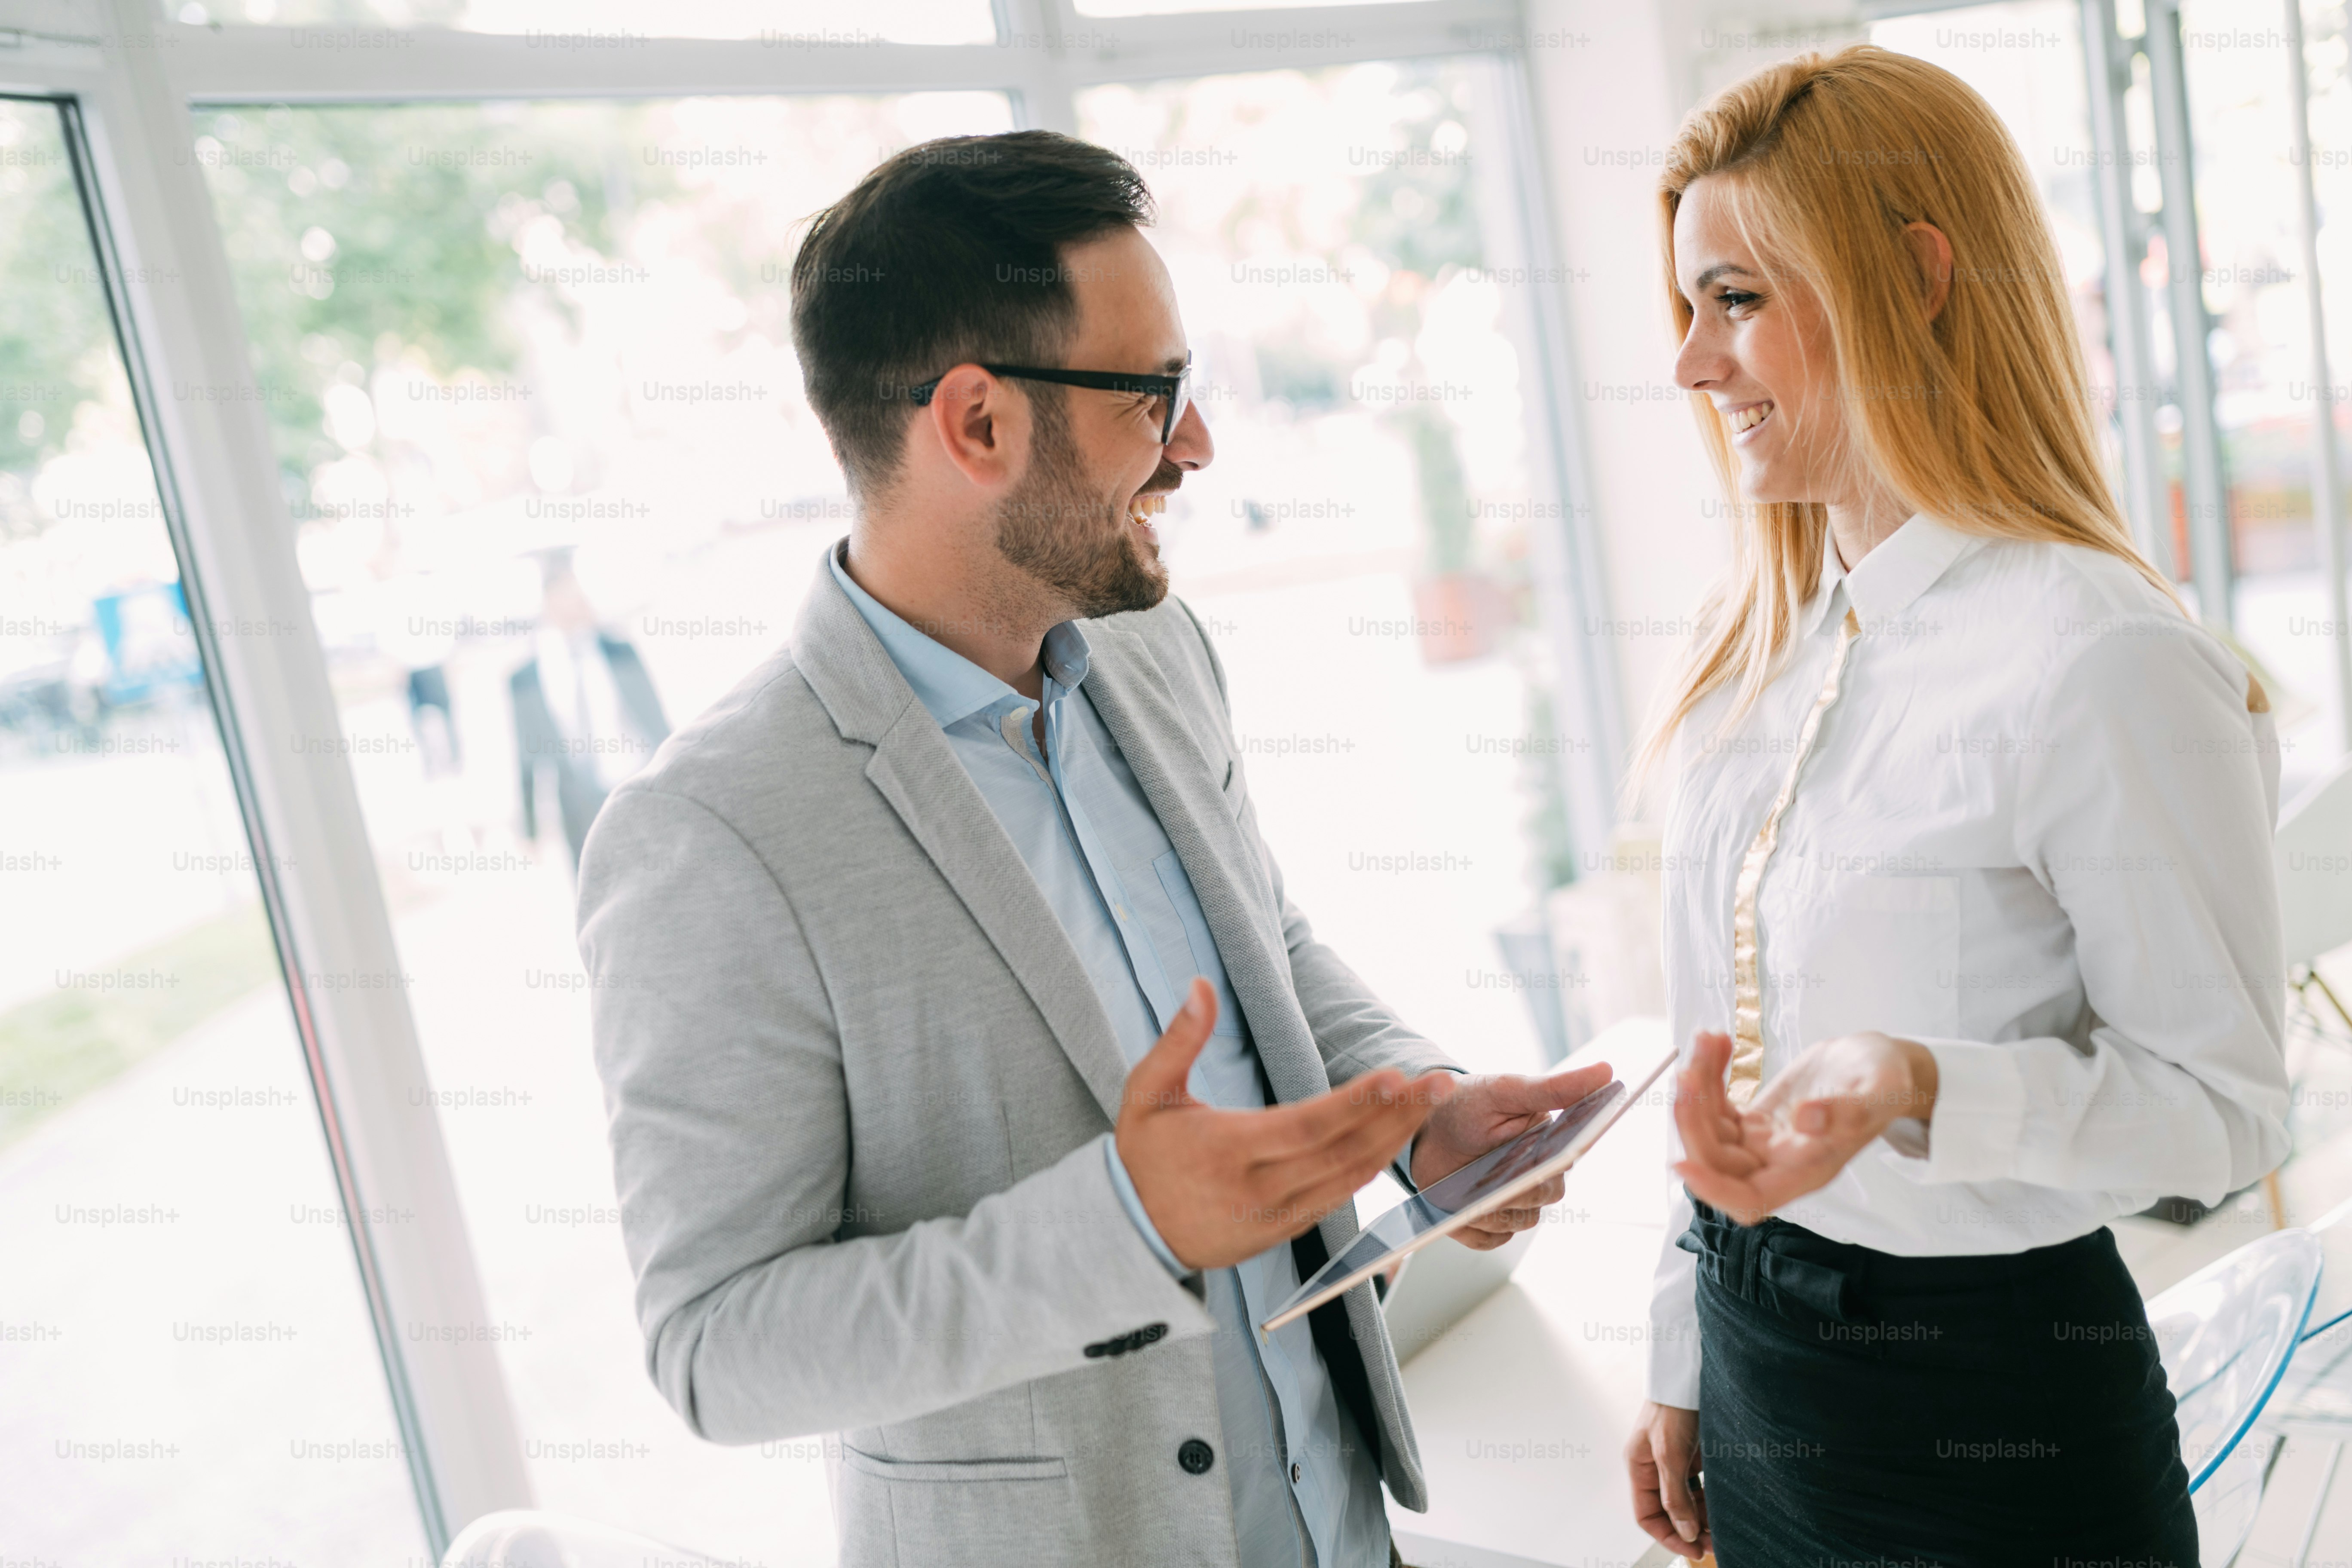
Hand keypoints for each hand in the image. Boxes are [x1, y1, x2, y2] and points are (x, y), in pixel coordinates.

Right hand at [1116, 979, 1457, 1271]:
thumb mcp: (1146, 1093)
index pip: (1306, 1125)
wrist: (1131, 1234)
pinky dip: (1369, 1169)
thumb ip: (1179, 1039)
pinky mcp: (1283, 1231)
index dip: (1355, 1103)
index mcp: (1226, 1150)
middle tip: (1438, 1083)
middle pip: (1341, 1151)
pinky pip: (1337, 1199)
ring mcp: (1274, 1216)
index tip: (1395, 1077)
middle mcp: (1257, 1188)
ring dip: (1393, 1140)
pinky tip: (1394, 1139)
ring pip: (1348, 1178)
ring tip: (1428, 1104)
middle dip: (1396, 1116)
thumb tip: (1201, 985)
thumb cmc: (1142, 1157)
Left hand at [1407, 1060, 1614, 1248]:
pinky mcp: (1485, 1222)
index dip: (1558, 1163)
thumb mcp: (1508, 1090)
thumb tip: (1606, 1070)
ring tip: (1467, 1198)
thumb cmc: (1470, 1103)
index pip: (1568, 1160)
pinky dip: (1475, 1231)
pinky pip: (1490, 1240)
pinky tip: (1458, 1216)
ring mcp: (1510, 1203)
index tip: (1538, 1163)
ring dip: (1493, 1212)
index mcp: (1549, 1145)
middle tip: (1496, 1182)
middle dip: (1520, 1191)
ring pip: (1517, 1222)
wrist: (1424, 1125)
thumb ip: (1555, 1087)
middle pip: (1543, 1197)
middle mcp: (1536, 1177)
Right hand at [1626, 1401, 1707, 1558]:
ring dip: (1701, 1517)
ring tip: (1720, 1529)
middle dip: (1688, 1529)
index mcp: (1639, 1467)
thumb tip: (1685, 1531)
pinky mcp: (1692, 1455)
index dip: (1667, 1535)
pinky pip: (1698, 1487)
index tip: (1693, 1549)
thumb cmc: (1673, 1406)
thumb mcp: (1670, 1453)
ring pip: (1686, 1501)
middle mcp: (1654, 1467)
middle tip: (1713, 1543)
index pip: (1647, 1514)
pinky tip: (1721, 1508)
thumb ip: (1675, 1495)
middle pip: (1668, 1511)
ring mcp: (1674, 1461)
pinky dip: (1708, 1500)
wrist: (1691, 1376)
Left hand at [1673, 1028, 1938, 1224]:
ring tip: (1707, 1040)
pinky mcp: (1754, 1118)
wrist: (1880, 1066)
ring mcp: (1763, 1141)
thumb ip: (1848, 1110)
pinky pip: (1716, 1105)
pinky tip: (1716, 1043)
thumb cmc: (1886, 1082)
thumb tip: (1806, 1120)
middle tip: (1690, 1069)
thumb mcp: (1879, 1091)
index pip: (1749, 1199)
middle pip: (1715, 1160)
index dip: (1713, 1188)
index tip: (1681, 1161)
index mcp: (1808, 1170)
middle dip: (1693, 1119)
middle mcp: (1779, 1163)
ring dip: (1697, 1087)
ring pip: (1708, 1128)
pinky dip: (1708, 1075)